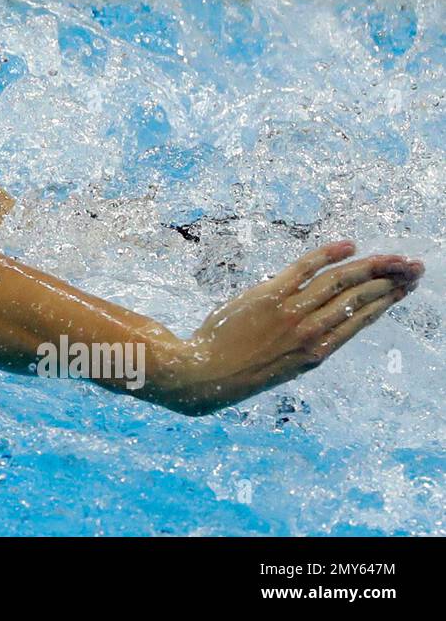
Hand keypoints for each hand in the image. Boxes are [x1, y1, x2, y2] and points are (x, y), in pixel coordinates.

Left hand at [159, 241, 423, 414]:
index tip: (405, 287)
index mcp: (319, 352)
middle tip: (414, 267)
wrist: (206, 374)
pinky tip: (349, 246)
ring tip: (394, 258)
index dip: (387, 301)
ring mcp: (292, 313)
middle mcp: (312, 332)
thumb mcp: (284, 362)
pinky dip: (328, 255)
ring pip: (340, 282)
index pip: (363, 319)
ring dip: (371, 267)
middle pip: (360, 298)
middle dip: (391, 281)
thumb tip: (323, 315)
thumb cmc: (241, 369)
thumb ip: (307, 340)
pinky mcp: (269, 297)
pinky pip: (304, 268)